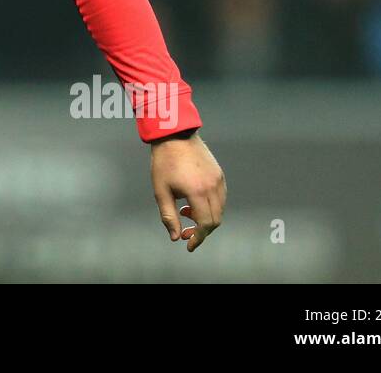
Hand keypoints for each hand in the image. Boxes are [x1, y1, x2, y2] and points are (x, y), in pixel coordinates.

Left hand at [151, 133, 225, 251]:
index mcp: (197, 192)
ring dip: (205, 218)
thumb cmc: (164, 162)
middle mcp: (212, 187)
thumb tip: (175, 238)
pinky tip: (193, 201)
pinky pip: (220, 198)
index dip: (198, 238)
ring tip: (185, 212)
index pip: (205, 224)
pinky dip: (210, 206)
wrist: (174, 135)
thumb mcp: (161, 191)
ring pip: (219, 210)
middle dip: (201, 230)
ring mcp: (218, 180)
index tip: (188, 245)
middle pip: (215, 220)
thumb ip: (168, 216)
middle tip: (185, 232)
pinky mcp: (219, 174)